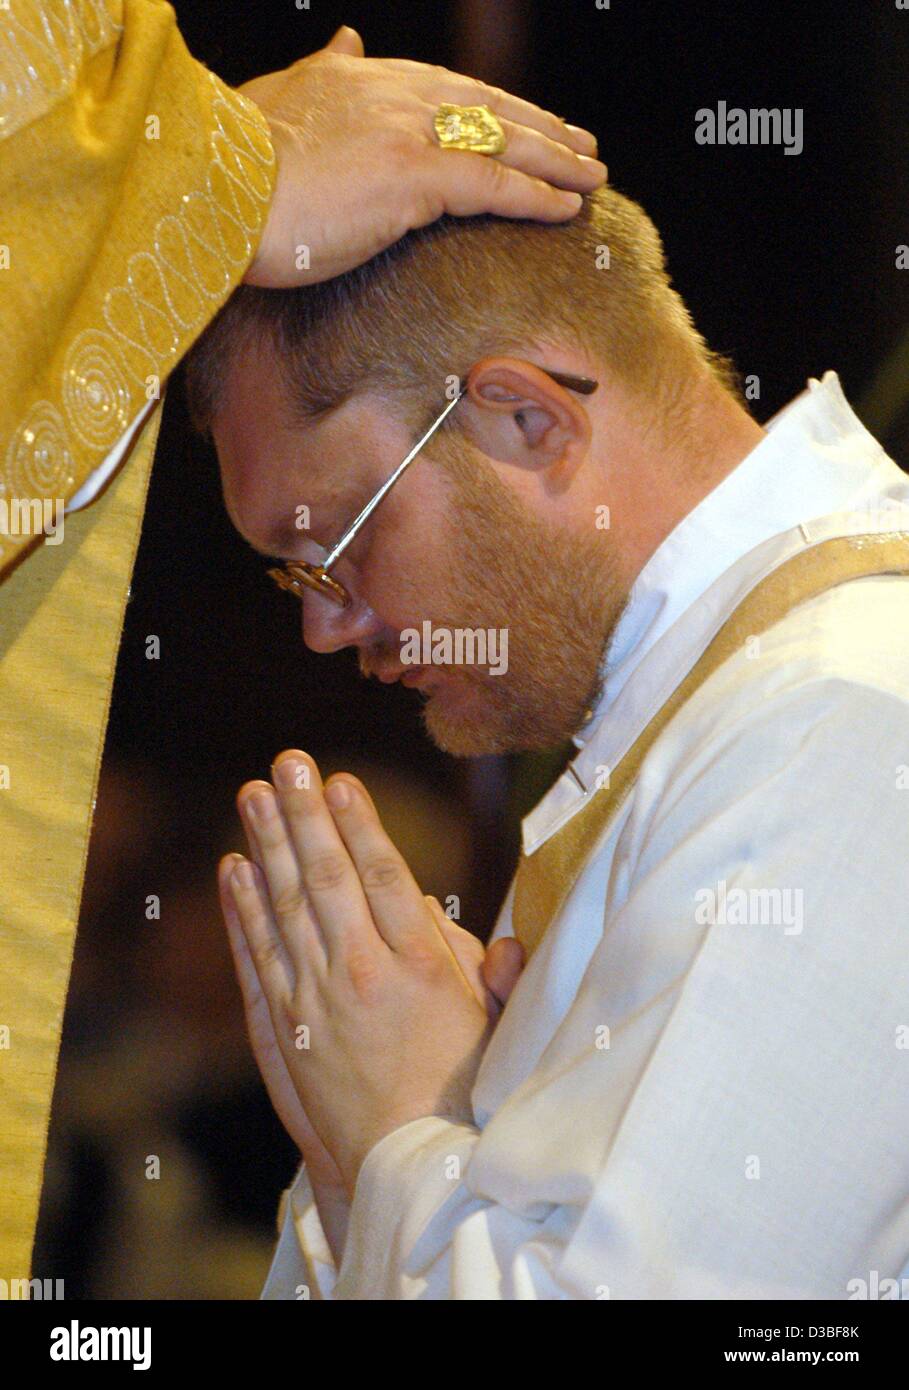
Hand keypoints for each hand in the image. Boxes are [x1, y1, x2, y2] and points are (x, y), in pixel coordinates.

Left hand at [222, 750, 521, 1196]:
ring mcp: (317, 1001)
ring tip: (253, 794)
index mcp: (422, 968)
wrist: (407, 1168)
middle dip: (306, 815)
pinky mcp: (287, 1026)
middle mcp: (363, 975)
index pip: (384, 877)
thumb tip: (471, 925)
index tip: (342, 780)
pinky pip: (259, 956)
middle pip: (328, 878)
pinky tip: (233, 869)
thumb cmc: (463, 1091)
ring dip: (266, 846)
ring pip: (286, 907)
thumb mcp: (496, 1026)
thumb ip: (487, 969)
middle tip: (288, 762)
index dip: (360, 824)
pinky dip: (242, 910)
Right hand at [240, 25, 605, 286]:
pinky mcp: (412, 176)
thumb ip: (323, 69)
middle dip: (541, 127)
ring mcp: (407, 133)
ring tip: (593, 177)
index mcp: (365, 78)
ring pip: (502, 144)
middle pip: (489, 110)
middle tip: (584, 146)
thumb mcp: (281, 95)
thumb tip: (347, 35)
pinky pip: (492, 185)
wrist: (209, 186)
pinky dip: (535, 195)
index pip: (450, 92)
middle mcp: (395, 95)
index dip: (496, 110)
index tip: (529, 122)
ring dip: (555, 161)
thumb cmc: (233, 159)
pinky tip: (568, 206)